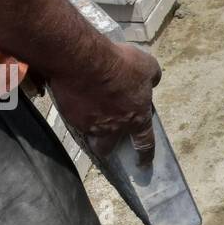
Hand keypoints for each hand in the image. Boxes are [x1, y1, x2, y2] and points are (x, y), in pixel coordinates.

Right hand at [49, 42, 160, 165]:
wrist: (85, 61)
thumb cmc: (120, 64)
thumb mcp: (147, 66)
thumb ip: (152, 77)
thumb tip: (152, 81)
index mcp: (137, 117)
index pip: (145, 142)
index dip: (145, 155)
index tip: (143, 163)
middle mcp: (114, 127)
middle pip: (108, 147)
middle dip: (107, 149)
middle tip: (105, 144)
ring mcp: (91, 124)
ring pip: (89, 135)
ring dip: (90, 131)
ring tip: (88, 119)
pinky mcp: (71, 116)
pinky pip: (74, 120)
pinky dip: (75, 113)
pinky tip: (74, 101)